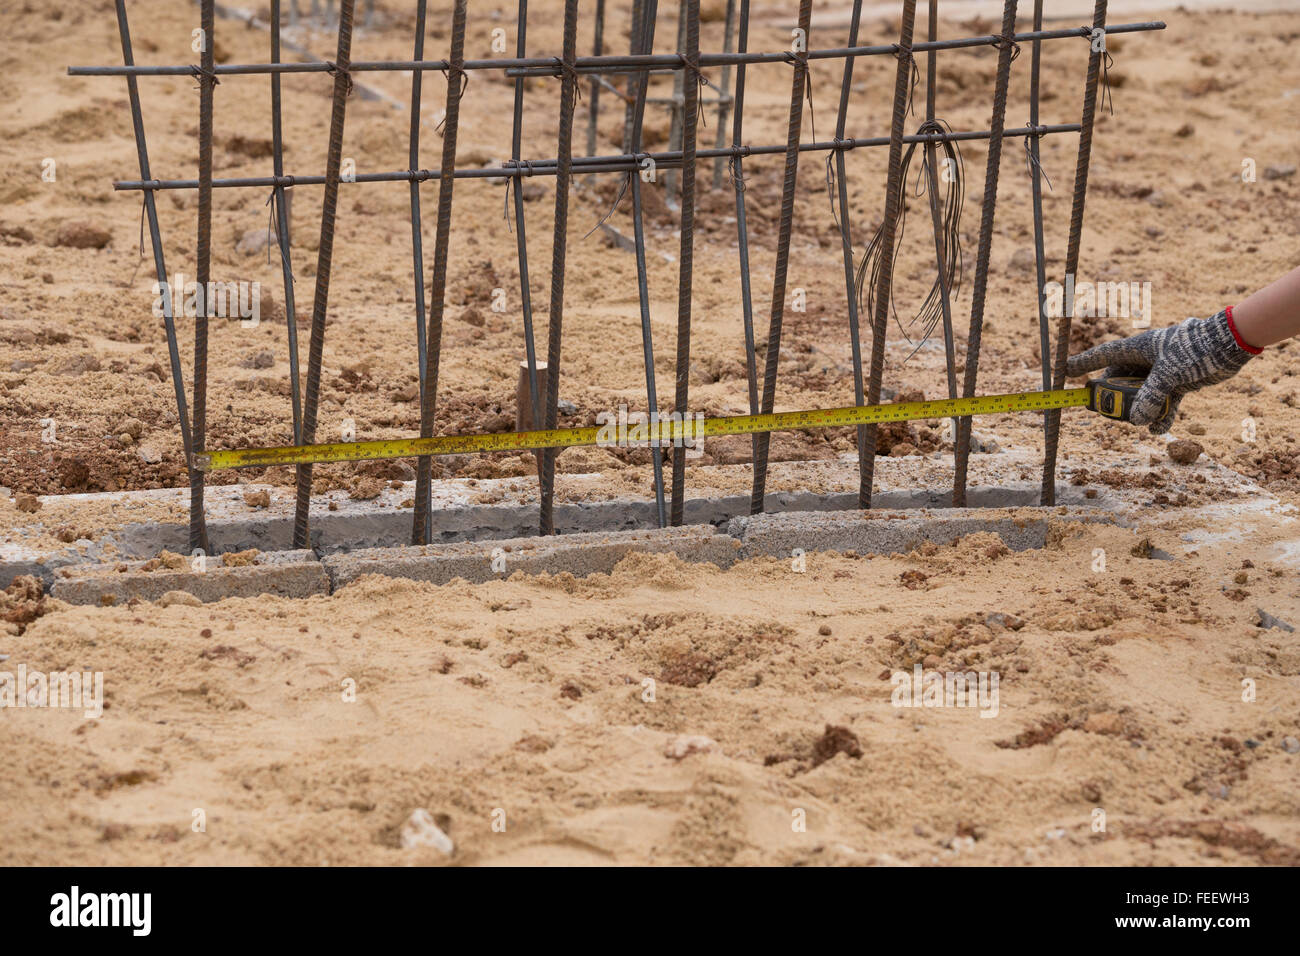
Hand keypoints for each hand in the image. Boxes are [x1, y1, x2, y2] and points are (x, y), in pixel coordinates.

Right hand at [1065, 309, 1255, 433]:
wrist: (1230, 345)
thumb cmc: (1195, 350)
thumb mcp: (1168, 375)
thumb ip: (1149, 398)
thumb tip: (1137, 421)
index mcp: (1138, 348)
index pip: (1102, 356)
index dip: (1083, 364)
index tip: (1064, 372)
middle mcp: (1147, 361)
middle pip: (1120, 381)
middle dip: (1116, 399)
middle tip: (1109, 411)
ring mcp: (1163, 372)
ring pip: (1141, 395)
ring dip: (1140, 411)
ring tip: (1142, 422)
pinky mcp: (1179, 383)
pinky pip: (1163, 403)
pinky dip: (1160, 416)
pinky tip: (1158, 428)